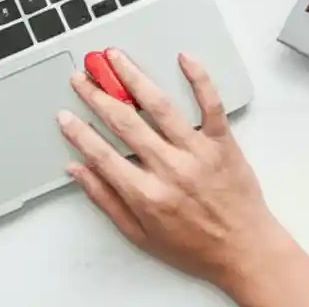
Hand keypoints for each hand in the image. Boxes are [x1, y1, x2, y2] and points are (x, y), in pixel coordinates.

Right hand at [57, 50, 308, 306]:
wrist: (244, 250)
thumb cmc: (194, 247)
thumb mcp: (139, 235)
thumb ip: (105, 200)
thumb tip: (77, 170)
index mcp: (146, 195)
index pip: (102, 155)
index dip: (79, 132)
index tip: (64, 114)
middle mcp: (169, 169)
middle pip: (125, 122)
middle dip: (98, 95)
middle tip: (83, 76)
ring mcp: (197, 152)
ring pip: (160, 106)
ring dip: (134, 77)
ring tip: (116, 58)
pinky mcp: (223, 143)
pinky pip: (210, 104)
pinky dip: (199, 79)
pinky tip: (184, 58)